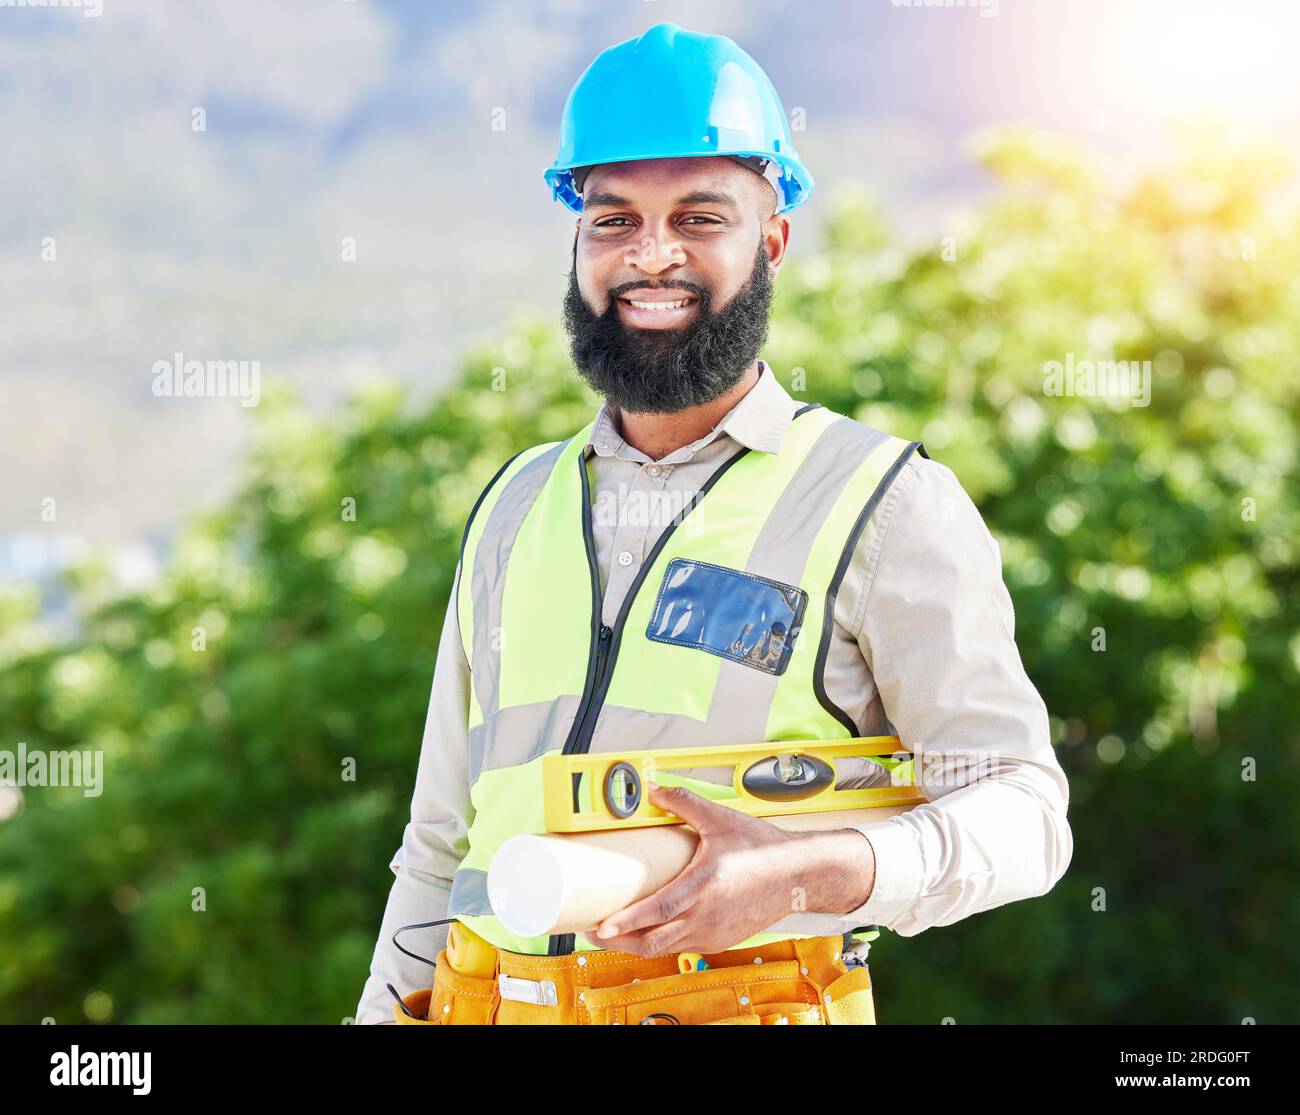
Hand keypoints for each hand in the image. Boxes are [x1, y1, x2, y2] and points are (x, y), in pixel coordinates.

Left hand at [578, 783, 811, 956]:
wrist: (798, 875)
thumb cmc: (763, 850)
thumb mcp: (721, 819)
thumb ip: (685, 803)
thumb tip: (653, 790)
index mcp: (705, 885)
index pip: (659, 910)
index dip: (628, 920)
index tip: (602, 924)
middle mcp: (707, 915)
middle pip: (653, 941)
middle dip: (619, 940)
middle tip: (593, 929)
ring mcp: (714, 932)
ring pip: (665, 948)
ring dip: (636, 944)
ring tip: (613, 932)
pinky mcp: (720, 940)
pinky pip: (683, 947)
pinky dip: (660, 943)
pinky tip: (649, 933)